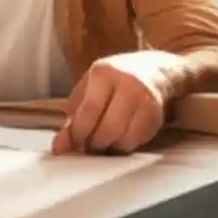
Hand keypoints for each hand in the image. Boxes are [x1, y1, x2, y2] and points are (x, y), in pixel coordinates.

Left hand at [51, 54, 168, 154]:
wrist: (154, 70)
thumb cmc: (114, 79)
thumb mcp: (89, 86)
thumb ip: (73, 113)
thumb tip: (61, 144)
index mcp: (104, 73)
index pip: (89, 110)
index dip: (77, 133)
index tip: (65, 146)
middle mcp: (128, 84)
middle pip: (106, 129)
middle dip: (92, 143)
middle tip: (86, 144)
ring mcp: (145, 100)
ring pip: (121, 140)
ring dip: (107, 146)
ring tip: (102, 138)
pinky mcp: (155, 116)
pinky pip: (134, 143)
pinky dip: (123, 145)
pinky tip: (119, 135)